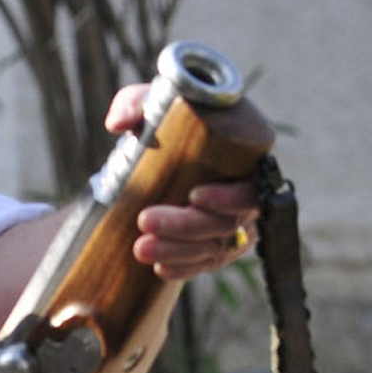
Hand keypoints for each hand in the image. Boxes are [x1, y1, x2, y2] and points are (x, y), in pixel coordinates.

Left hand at [103, 81, 266, 278]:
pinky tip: (160, 269)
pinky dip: (186, 268)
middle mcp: (248, 192)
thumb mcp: (152, 104)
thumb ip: (136, 103)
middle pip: (229, 222)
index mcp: (246, 155)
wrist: (161, 153)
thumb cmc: (167, 121)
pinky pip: (209, 263)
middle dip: (186, 226)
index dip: (229, 197)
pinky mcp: (221, 244)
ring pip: (217, 247)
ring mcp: (237, 222)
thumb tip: (119, 123)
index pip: (252, 186)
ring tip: (141, 249)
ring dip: (180, 251)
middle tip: (145, 221)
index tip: (193, 195)